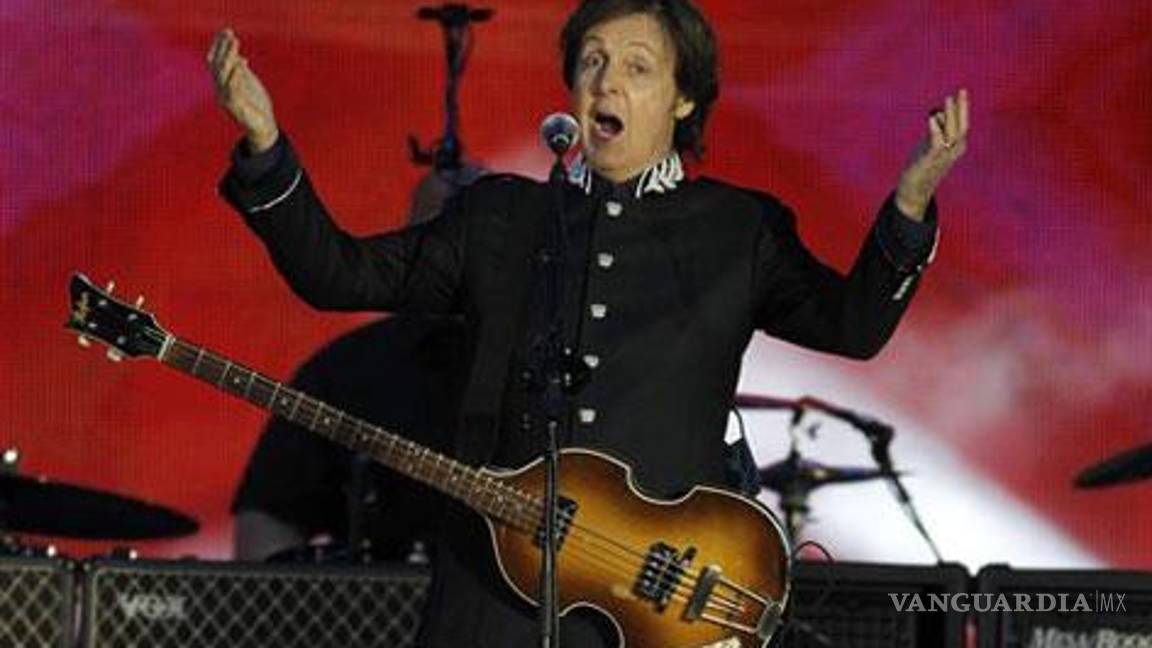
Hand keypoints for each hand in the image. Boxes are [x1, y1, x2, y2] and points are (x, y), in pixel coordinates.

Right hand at [206, 29, 278, 152]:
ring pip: (223, 74)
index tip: (225, 31)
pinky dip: (236, 74)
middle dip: (224, 48)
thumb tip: (240, 58)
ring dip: (229, 56)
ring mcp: (226, 99)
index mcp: (223, 84)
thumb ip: (243, 72)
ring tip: (236, 43)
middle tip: (230, 33)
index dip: (219, 46)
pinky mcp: (236, 107)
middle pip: (218, 65)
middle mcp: (220, 90)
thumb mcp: (249, 85)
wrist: (263, 128)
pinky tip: (242, 62)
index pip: (215, 61)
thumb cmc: (257, 106)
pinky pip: (233, 88)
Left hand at [895, 89, 969, 219]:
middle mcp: (954, 151)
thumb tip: (938, 112)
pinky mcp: (929, 161)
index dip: (963, 108)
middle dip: (962, 108)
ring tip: (947, 100)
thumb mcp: (932, 144)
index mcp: (957, 146)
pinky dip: (935, 130)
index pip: (963, 124)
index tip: (961, 92)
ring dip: (950, 116)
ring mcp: (943, 157)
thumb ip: (937, 130)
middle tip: (961, 91)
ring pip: (952, 133)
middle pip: (962, 127)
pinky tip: (931, 118)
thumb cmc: (923, 164)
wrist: (915, 189)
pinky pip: (935, 143)